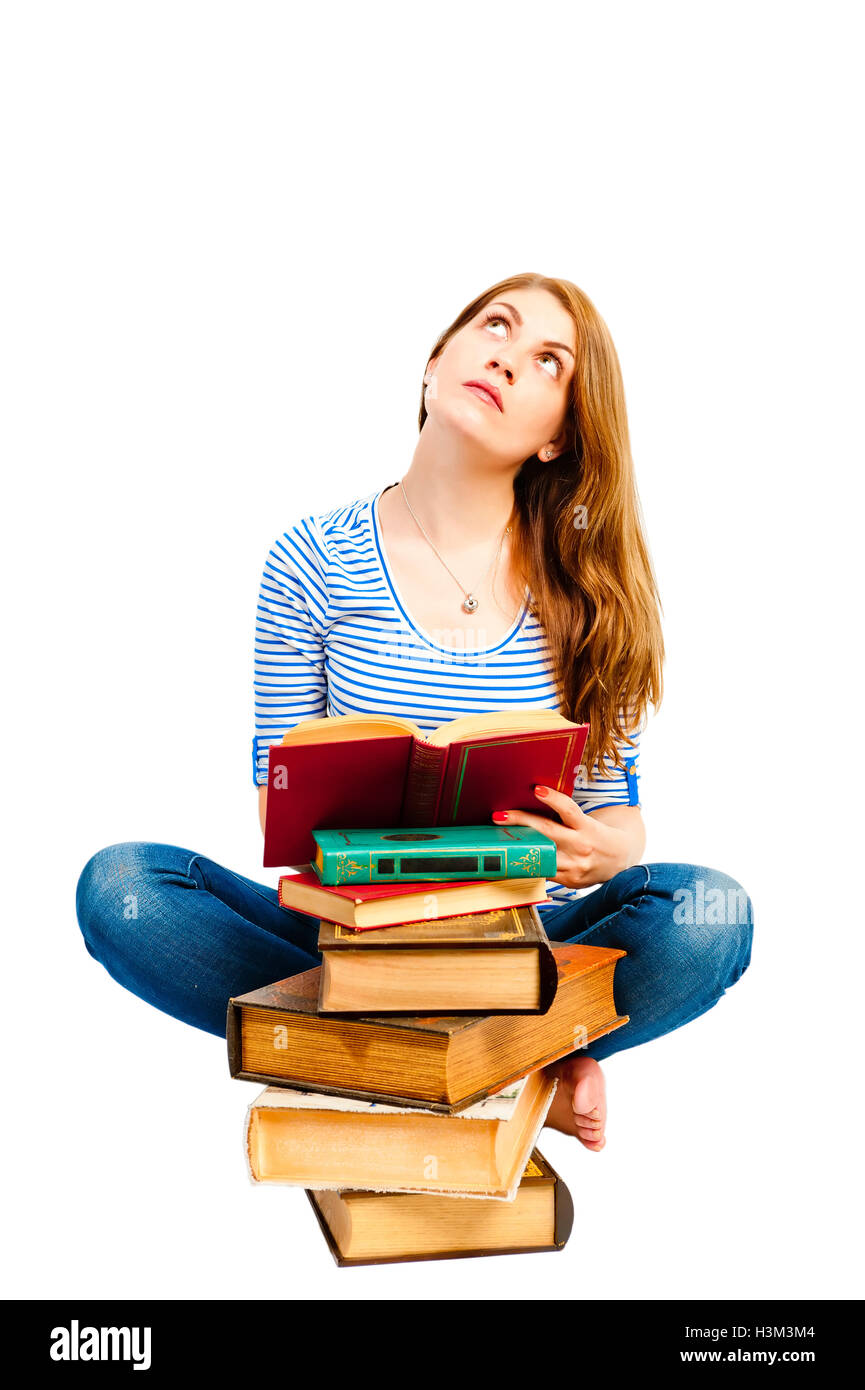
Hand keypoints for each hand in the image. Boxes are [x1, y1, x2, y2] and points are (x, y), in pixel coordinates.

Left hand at [492, 785, 634, 889]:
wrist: (620, 861)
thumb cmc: (599, 836)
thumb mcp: (589, 822)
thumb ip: (567, 817)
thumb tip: (535, 800)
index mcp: (588, 828)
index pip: (569, 811)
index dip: (553, 799)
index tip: (536, 789)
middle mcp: (581, 847)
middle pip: (547, 832)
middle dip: (521, 822)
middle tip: (499, 815)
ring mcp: (574, 867)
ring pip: (541, 854)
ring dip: (518, 847)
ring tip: (499, 839)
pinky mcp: (569, 881)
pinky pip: (544, 871)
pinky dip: (529, 864)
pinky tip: (513, 858)